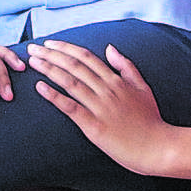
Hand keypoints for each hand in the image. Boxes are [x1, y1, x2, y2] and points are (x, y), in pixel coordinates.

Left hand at [27, 40, 167, 174]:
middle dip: (51, 54)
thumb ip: (126, 66)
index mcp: (115, 80)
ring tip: (33, 62)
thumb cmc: (151, 119)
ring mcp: (100, 107)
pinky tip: (40, 87)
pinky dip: (54, 96)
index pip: (86, 57)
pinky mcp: (95, 126)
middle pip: (74, 65)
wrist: (158, 147)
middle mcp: (106, 89)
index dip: (65, 48)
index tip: (50, 43)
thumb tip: (110, 47)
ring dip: (48, 69)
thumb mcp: (142, 87)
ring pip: (69, 82)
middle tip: (33, 48)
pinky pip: (71, 108)